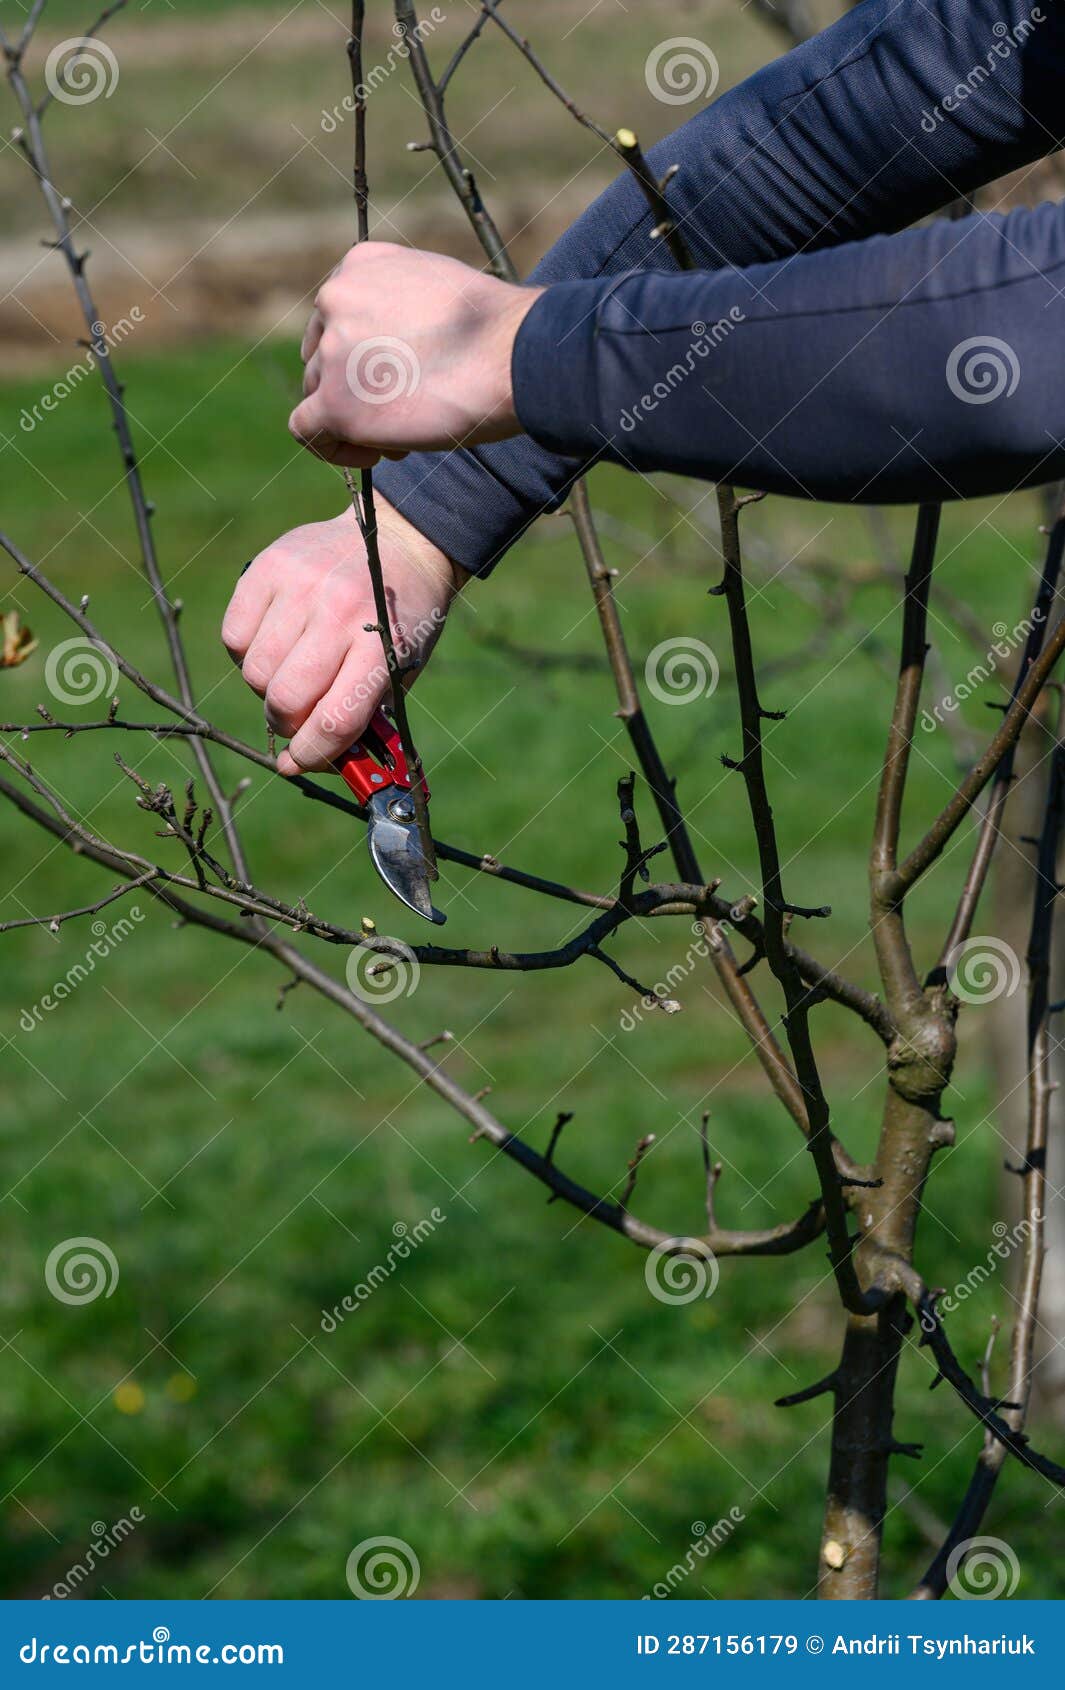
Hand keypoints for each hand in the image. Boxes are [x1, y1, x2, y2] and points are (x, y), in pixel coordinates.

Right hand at [222, 496, 463, 774]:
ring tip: (289, 671)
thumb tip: (299, 765)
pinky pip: (234, 635)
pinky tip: (273, 642)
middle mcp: (339, 613)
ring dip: (266, 687)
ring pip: (254, 671)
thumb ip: (359, 718)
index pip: (335, 721)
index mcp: (381, 646)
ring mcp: (301, 585)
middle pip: (286, 699)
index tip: (299, 761)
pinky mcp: (269, 566)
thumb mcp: (400, 669)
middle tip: (296, 714)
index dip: (311, 755)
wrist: (398, 540)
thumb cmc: (399, 621)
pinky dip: (246, 652)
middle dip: (285, 722)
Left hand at [289, 242, 540, 466]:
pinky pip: (307, 429)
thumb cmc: (495, 332)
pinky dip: (332, 447)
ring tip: (404, 436)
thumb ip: (399, 309)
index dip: (360, 354)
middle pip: (324, 356)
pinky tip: (373, 453)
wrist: (512, 358)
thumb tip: (387, 352)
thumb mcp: (437, 293)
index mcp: (360, 264)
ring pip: (319, 393)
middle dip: (358, 388)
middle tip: (403, 413)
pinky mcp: (335, 401)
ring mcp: (332, 350)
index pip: (337, 315)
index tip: (393, 377)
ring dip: (355, 419)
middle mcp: (336, 298)